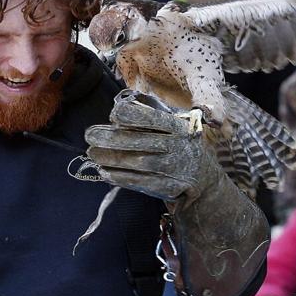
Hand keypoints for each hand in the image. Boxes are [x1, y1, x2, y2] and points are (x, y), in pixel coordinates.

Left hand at [82, 91, 219, 202]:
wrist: (205, 179)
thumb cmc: (181, 145)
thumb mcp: (175, 125)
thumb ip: (152, 115)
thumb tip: (119, 108)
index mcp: (180, 126)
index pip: (153, 118)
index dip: (130, 116)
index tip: (113, 116)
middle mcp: (179, 146)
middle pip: (142, 141)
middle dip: (112, 138)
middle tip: (89, 136)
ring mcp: (176, 168)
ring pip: (139, 163)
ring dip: (112, 159)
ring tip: (93, 154)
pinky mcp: (171, 187)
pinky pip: (142, 182)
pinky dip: (121, 178)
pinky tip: (105, 173)